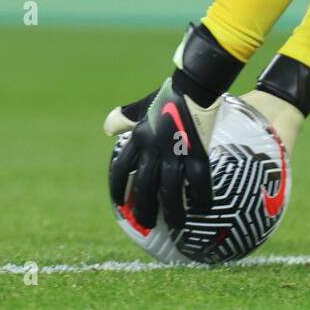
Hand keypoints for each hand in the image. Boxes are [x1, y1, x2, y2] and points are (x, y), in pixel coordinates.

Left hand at [107, 23, 243, 229]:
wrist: (195, 84)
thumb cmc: (169, 94)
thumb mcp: (141, 106)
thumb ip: (125, 117)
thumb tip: (108, 126)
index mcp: (139, 139)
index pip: (123, 169)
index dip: (120, 189)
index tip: (121, 204)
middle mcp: (154, 148)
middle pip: (145, 187)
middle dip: (144, 209)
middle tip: (147, 224)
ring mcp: (175, 151)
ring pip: (170, 190)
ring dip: (172, 211)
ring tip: (176, 226)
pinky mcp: (197, 151)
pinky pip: (198, 180)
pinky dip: (200, 196)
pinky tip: (202, 208)